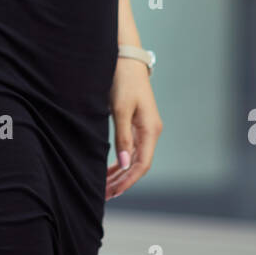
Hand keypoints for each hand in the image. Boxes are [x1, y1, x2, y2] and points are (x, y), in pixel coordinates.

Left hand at [106, 56, 161, 199]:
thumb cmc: (123, 81)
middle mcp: (151, 131)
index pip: (142, 164)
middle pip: (138, 164)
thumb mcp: (120, 110)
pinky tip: (110, 169)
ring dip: (120, 173)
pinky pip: (131, 149)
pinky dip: (121, 161)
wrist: (126, 59)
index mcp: (150, 130)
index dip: (128, 181)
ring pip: (134, 158)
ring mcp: (145, 128)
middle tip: (104, 195)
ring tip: (105, 187)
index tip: (113, 193)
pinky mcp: (137, 123)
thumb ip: (122, 138)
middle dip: (122, 181)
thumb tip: (124, 165)